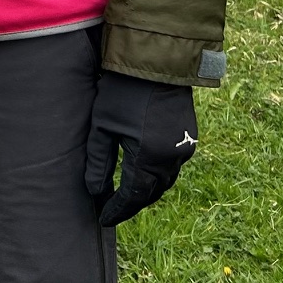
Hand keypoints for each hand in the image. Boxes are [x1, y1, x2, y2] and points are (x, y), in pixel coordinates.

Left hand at [85, 70, 197, 224]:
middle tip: (112, 210)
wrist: (155, 63)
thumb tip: (94, 191)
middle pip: (150, 193)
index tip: (103, 219)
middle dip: (131, 204)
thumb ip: (99, 161)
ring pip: (164, 182)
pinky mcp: (189, 138)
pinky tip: (145, 174)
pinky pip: (173, 167)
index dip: (117, 209)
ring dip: (146, 192)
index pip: (131, 196)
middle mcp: (171, 159)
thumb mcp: (103, 125)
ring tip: (126, 197)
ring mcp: (184, 149)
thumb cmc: (122, 91)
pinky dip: (158, 176)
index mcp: (148, 158)